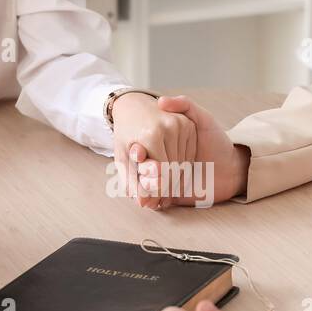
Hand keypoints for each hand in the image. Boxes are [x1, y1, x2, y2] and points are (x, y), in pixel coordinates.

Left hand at [110, 92, 195, 210]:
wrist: (132, 106)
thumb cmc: (125, 135)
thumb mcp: (122, 157)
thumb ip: (131, 181)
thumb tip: (143, 204)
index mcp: (150, 136)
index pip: (162, 173)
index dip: (159, 190)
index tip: (156, 202)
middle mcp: (168, 127)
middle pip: (174, 168)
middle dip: (168, 187)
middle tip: (163, 200)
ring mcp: (182, 123)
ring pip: (184, 162)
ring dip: (177, 178)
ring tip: (167, 188)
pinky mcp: (190, 123)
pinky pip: (189, 153)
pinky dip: (183, 165)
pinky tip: (173, 172)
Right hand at [134, 95, 248, 206]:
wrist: (232, 169)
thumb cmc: (218, 143)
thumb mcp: (203, 119)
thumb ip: (185, 106)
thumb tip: (161, 101)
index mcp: (163, 143)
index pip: (142, 148)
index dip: (137, 151)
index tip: (138, 151)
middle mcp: (161, 161)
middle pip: (141, 168)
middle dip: (144, 170)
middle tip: (154, 169)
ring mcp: (164, 179)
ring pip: (145, 184)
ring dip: (147, 185)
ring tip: (155, 184)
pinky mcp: (170, 195)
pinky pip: (154, 198)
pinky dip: (152, 198)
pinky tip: (157, 198)